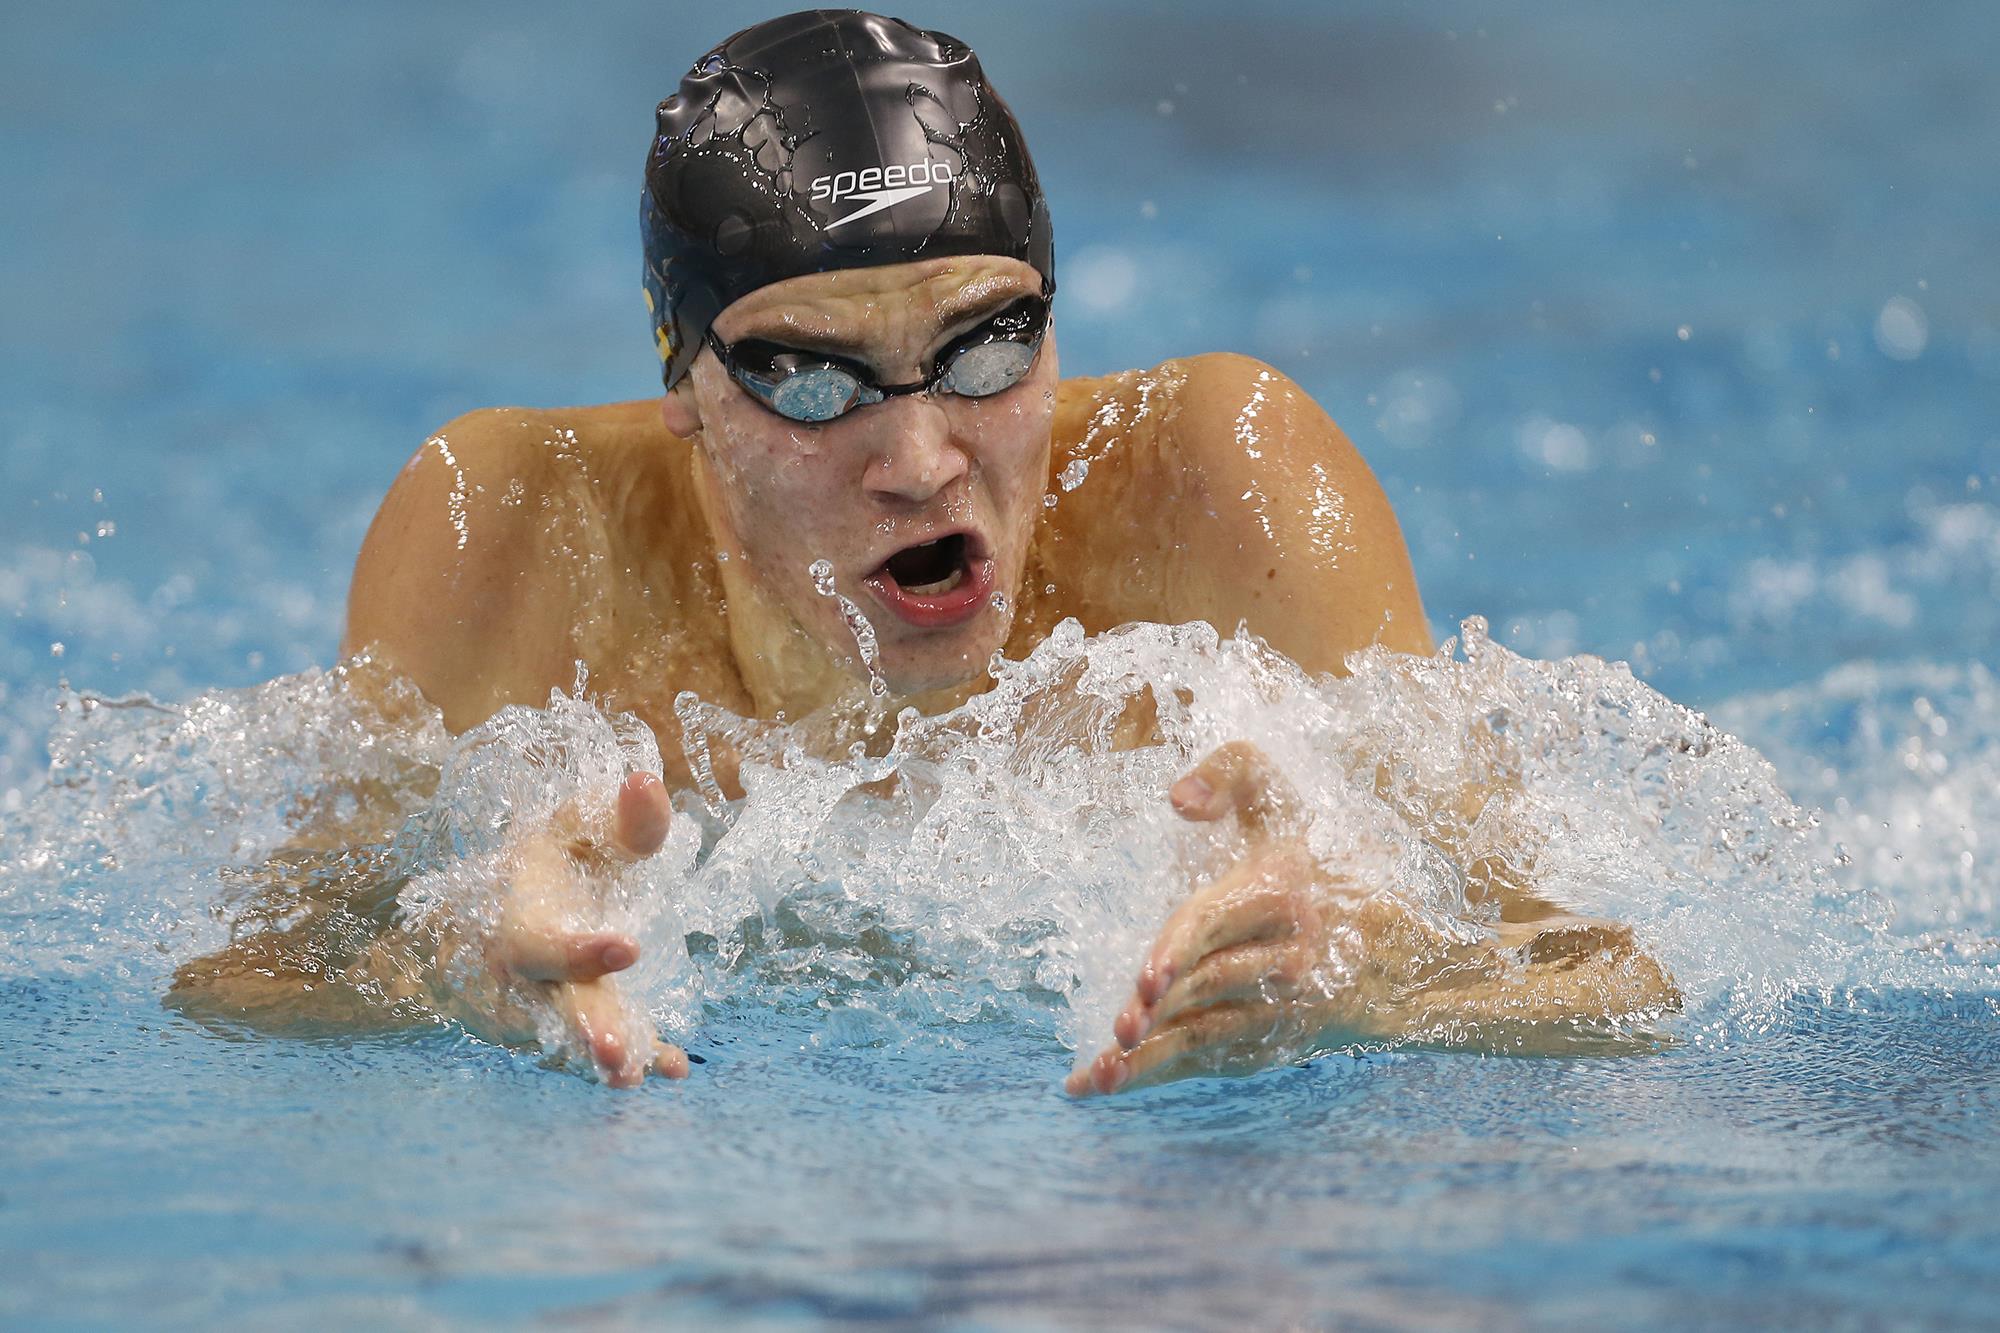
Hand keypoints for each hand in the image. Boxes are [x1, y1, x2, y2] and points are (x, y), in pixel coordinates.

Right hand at [476, 771, 688, 1086]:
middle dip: (588, 1026)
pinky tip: (676, 1070)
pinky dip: (648, 1052)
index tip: (630, 947)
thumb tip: (645, 786)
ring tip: (636, 1078)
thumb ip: (622, 814)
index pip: (542, 941)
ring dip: (612, 1053)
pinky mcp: (597, 1005)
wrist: (552, 874)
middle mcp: (535, 965)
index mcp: (522, 913)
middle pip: (559, 1001)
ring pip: (586, 1027)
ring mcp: (565, 992)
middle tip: (614, 1053)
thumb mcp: (587, 817)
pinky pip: (621, 1033)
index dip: (580, 949)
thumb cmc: (569, 842)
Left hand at [1067, 741, 1414, 1096]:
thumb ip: (1229, 771)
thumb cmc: (1306, 856)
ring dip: (1151, 1058)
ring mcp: (1281, 1007)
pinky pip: (1204, 1060)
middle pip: (1209, 984)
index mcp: (1280, 889)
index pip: (1219, 922)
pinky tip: (1097, 1083)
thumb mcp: (1278, 798)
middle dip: (1163, 1009)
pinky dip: (1153, 1075)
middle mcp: (1288, 955)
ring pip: (1206, 1034)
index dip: (1179, 950)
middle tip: (1120, 1030)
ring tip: (1099, 1073)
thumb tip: (1179, 801)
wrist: (1391, 941)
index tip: (1147, 978)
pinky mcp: (1269, 1041)